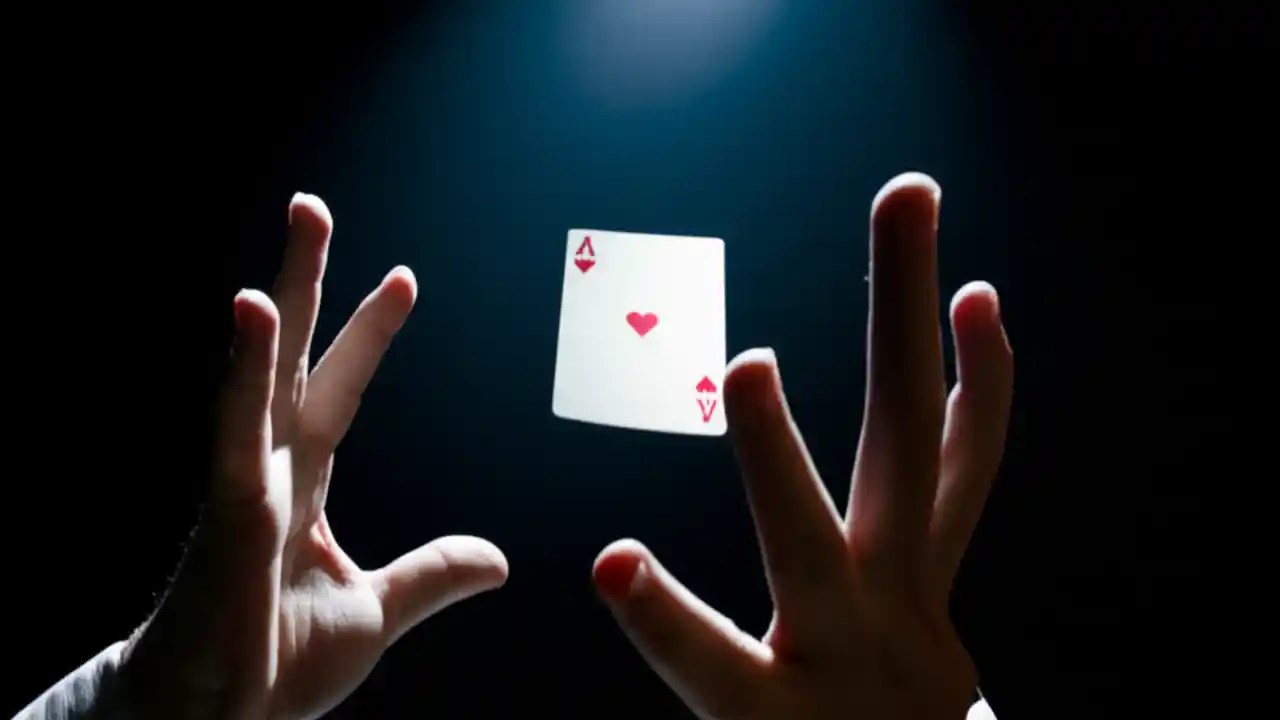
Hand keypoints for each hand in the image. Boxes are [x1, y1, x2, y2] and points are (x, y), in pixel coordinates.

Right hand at [118, 194, 507, 718]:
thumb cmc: (272, 668)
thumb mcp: (376, 612)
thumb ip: (431, 574)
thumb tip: (498, 559)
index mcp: (300, 486)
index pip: (339, 391)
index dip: (367, 335)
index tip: (400, 278)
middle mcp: (268, 469)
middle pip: (294, 358)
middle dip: (308, 282)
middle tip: (315, 207)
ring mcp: (242, 483)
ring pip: (265, 370)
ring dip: (283, 293)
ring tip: (303, 223)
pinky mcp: (225, 511)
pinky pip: (236, 426)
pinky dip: (247, 368)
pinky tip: (255, 309)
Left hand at [592, 172, 1012, 717]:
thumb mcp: (917, 636)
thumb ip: (909, 534)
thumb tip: (919, 463)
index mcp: (919, 579)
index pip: (958, 454)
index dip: (981, 375)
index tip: (979, 290)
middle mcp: (892, 597)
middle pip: (908, 430)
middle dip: (906, 309)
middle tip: (908, 194)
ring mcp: (836, 655)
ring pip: (809, 531)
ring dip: (779, 450)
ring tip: (753, 363)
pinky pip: (705, 661)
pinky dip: (664, 618)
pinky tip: (612, 562)